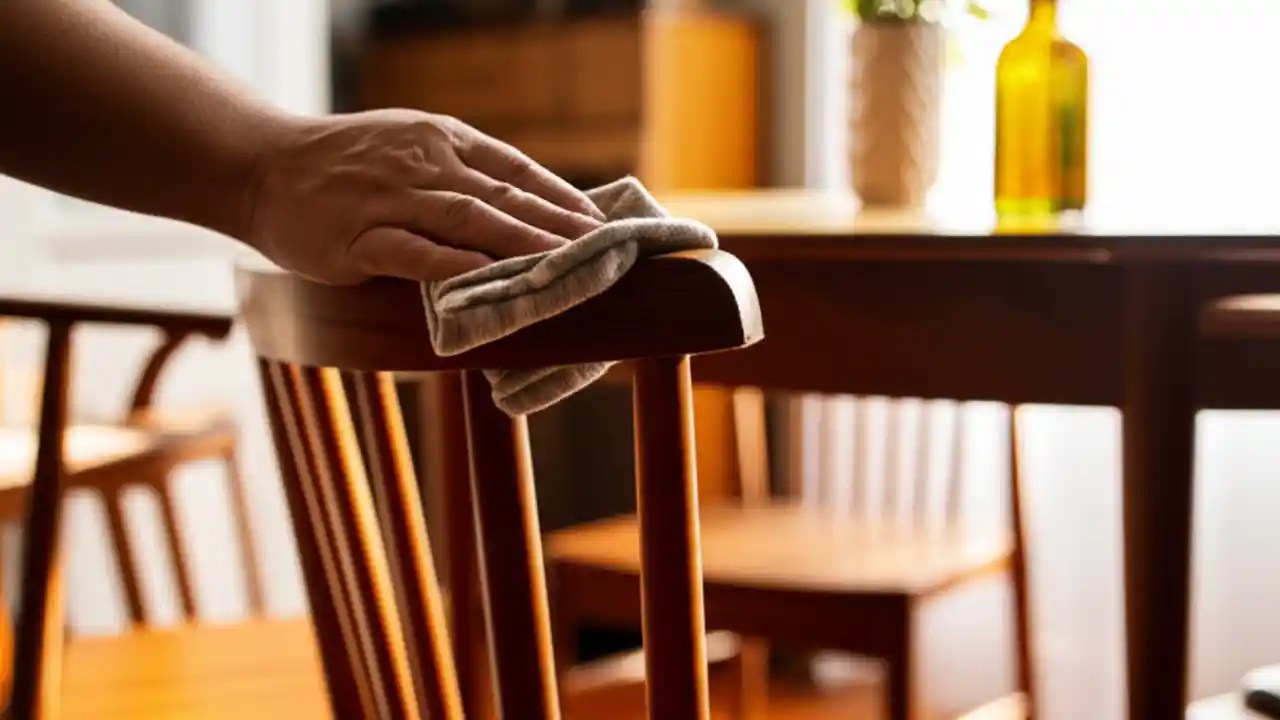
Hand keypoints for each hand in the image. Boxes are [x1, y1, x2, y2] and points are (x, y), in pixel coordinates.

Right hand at [244, 108, 604, 284]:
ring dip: (523, 243)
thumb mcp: (408, 148)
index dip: (562, 197)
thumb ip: (460, 173)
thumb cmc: (344, 165)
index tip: (601, 224)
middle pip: (504, 196)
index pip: (516, 170)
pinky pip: (414, 252)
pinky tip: (489, 279)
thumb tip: (524, 208)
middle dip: (559, 226)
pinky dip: (454, 266)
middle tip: (604, 251)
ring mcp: (390, 198)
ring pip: (469, 220)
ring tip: (565, 266)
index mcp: (442, 139)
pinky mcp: (358, 237)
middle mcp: (424, 163)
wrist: (262, 166)